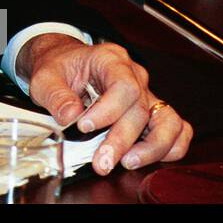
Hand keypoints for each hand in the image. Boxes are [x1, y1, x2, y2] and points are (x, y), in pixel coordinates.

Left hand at [20, 33, 192, 174]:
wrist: (64, 64)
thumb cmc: (58, 68)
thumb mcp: (45, 77)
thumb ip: (56, 95)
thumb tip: (71, 118)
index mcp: (111, 60)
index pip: (124, 86)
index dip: (108, 111)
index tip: (84, 127)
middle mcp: (135, 75)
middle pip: (141, 110)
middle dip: (121, 140)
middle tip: (101, 161)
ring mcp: (146, 94)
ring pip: (169, 121)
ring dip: (152, 148)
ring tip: (127, 163)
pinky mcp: (151, 112)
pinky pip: (177, 129)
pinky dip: (170, 147)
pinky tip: (146, 159)